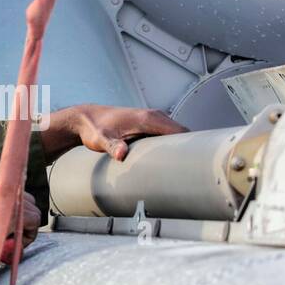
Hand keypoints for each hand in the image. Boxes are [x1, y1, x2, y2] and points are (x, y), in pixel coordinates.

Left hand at [43, 104, 186, 161]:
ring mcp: (151, 119)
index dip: (192, 143)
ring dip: (179, 146)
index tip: (199, 158)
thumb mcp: (101, 140)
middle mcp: (153, 116)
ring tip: (183, 166)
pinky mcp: (146, 124)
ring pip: (174, 133)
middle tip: (192, 169)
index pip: (180, 130)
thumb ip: (112, 146)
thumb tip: (122, 154)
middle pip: (181, 132)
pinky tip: (168, 158)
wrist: (85, 118)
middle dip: (188, 147)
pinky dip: (170, 143)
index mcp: (148, 119)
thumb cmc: (94, 128)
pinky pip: (166, 133)